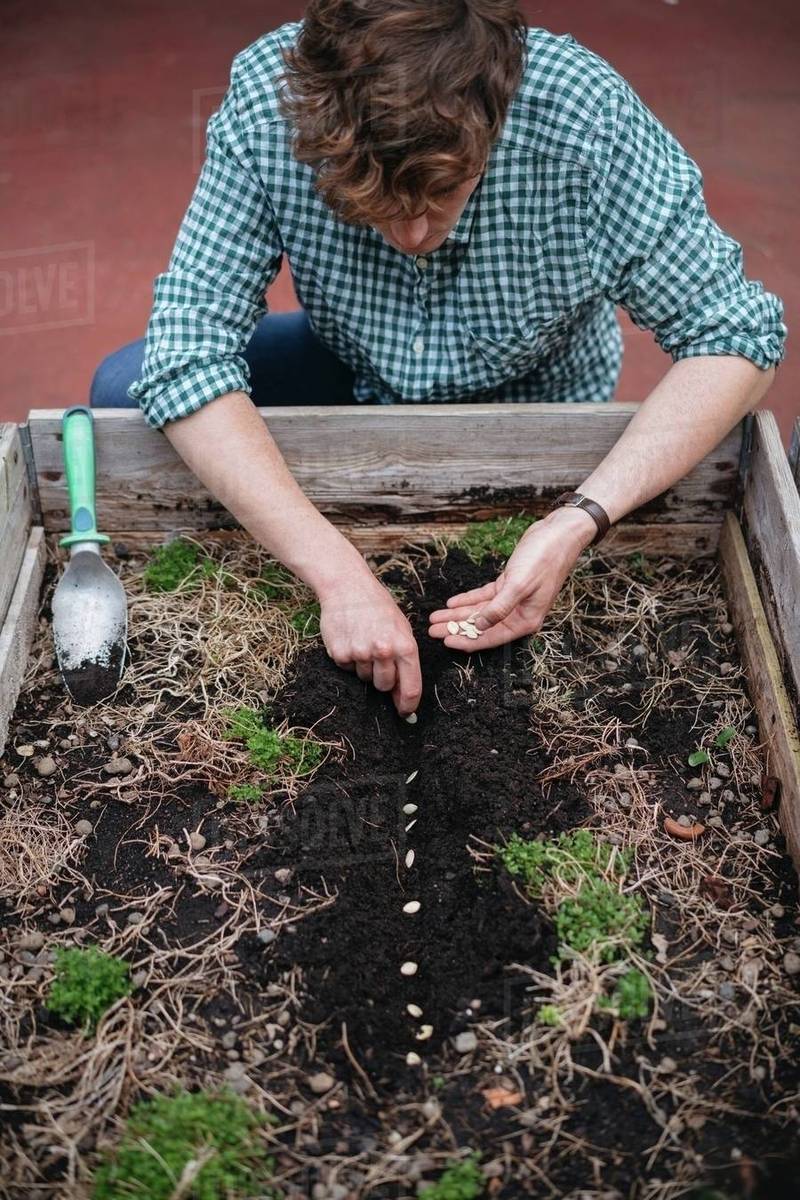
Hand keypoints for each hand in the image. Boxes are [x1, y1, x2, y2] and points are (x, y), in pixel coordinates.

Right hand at [318, 569, 422, 716]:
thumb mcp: (401, 629)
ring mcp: (360, 653)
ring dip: (365, 666)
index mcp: (404, 646)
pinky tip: (351, 639)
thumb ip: (405, 661)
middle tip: (378, 656)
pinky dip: (349, 658)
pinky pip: (347, 668)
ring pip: (365, 678)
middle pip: (385, 686)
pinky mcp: (340, 653)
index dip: (408, 704)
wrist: (348, 587)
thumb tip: (403, 695)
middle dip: (384, 678)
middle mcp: (383, 651)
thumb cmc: (379, 608)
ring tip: (363, 640)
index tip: (406, 713)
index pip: (410, 687)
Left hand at [428, 508, 596, 650]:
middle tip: (432, 630)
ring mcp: (513, 599)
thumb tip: (480, 625)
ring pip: (480, 610)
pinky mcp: (509, 584)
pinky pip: (485, 596)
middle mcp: (519, 612)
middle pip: (482, 625)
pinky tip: (452, 602)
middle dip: (456, 627)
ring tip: (436, 617)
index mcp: (526, 619)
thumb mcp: (520, 584)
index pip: (492, 636)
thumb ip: (499, 608)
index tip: (446, 641)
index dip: (468, 640)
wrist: (558, 534)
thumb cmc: (545, 558)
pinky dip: (469, 599)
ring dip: (458, 613)